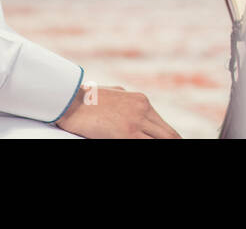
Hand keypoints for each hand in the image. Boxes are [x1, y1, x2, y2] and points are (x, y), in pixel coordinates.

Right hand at [56, 84, 181, 138]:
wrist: (69, 99)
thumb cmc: (86, 98)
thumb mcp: (114, 94)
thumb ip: (127, 101)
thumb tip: (135, 107)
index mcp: (141, 101)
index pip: (163, 126)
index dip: (169, 139)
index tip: (171, 143)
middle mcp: (143, 109)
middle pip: (168, 135)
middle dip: (172, 143)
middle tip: (176, 149)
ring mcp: (136, 121)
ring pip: (162, 140)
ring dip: (162, 146)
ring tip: (171, 151)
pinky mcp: (126, 133)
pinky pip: (145, 145)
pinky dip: (149, 148)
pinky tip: (146, 150)